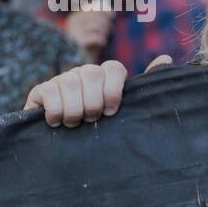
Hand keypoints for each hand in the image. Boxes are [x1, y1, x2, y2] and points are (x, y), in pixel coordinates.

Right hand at [24, 55, 171, 126]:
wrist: (61, 148)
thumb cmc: (97, 129)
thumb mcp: (121, 112)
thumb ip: (143, 87)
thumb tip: (166, 58)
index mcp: (105, 76)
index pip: (113, 68)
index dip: (113, 91)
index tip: (111, 112)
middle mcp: (83, 73)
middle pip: (92, 74)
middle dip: (93, 103)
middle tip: (91, 120)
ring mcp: (61, 79)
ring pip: (70, 82)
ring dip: (74, 111)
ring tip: (74, 125)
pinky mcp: (41, 90)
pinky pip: (49, 91)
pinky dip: (55, 111)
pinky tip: (56, 122)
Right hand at [63, 8, 113, 60]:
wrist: (80, 66)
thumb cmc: (89, 47)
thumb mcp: (94, 31)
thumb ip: (101, 19)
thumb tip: (110, 12)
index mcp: (75, 17)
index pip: (92, 7)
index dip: (104, 10)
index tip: (111, 15)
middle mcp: (73, 22)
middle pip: (97, 15)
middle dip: (105, 23)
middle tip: (106, 31)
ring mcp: (75, 31)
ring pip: (98, 25)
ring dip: (104, 32)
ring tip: (102, 38)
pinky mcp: (79, 41)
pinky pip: (97, 36)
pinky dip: (102, 40)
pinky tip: (100, 44)